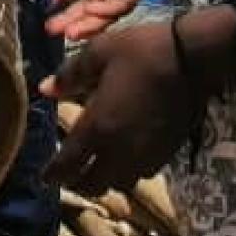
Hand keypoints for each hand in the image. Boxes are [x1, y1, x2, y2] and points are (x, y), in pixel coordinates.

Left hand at [39, 19, 208, 193]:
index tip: (44, 179)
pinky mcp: (167, 153)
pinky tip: (127, 157)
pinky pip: (143, 174)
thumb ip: (70, 76)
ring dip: (106, 180)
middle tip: (70, 176)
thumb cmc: (140, 52)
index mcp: (98, 126)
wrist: (191, 60)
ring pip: (120, 183)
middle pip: (95, 183)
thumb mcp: (98, 53)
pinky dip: (130, 172)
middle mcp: (120, 149)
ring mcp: (146, 154)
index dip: (54, 174)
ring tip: (98, 168)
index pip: (69, 163)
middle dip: (79, 184)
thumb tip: (44, 90)